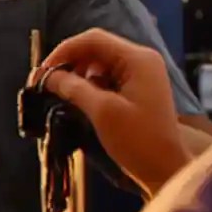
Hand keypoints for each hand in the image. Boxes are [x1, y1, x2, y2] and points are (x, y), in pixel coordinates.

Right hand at [32, 29, 191, 196]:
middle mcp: (142, 60)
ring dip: (79, 74)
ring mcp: (143, 75)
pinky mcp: (139, 90)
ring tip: (62, 92)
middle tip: (49, 82)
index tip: (43, 71)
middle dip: (71, 63)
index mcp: (138, 59)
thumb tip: (45, 76)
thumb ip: (73, 88)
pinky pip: (109, 77)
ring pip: (100, 63)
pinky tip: (80, 99)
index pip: (93, 40)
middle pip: (97, 49)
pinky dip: (91, 85)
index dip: (64, 51)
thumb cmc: (138, 141)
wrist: (167, 172)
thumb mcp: (102, 112)